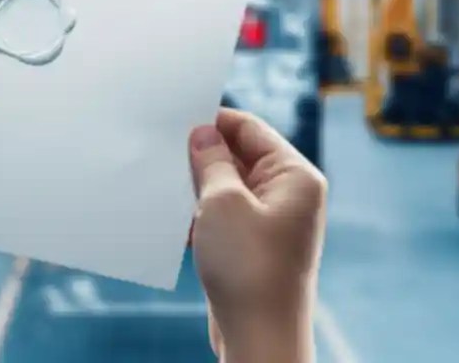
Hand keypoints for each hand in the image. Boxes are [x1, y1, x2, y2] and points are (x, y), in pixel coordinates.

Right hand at [189, 108, 326, 361]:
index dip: (214, 121)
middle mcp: (289, 195)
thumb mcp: (222, 203)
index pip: (251, 129)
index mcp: (295, 176)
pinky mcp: (254, 248)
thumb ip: (212, 161)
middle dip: (202, 157)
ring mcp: (272, 223)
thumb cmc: (249, 269)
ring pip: (227, 189)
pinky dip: (200, 217)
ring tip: (164, 189)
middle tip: (163, 152)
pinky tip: (173, 222)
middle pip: (239, 157)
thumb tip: (203, 134)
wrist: (259, 339)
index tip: (175, 119)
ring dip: (197, 189)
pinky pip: (224, 218)